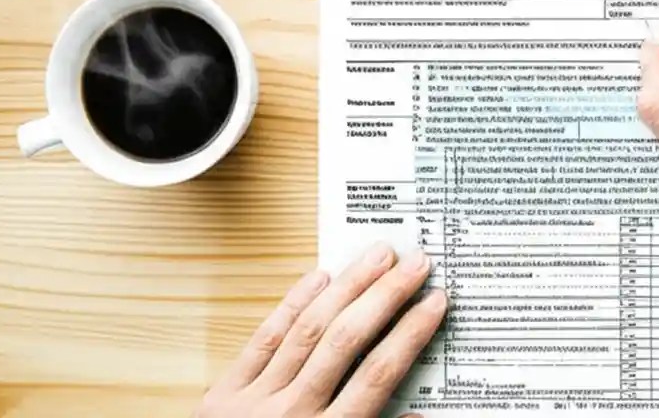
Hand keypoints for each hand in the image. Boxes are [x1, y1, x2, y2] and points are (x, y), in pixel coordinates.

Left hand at [195, 243, 445, 417]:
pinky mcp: (222, 396)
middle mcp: (293, 415)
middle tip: (414, 263)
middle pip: (347, 341)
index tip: (436, 302)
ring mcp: (254, 402)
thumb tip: (425, 417)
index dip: (411, 333)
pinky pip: (263, 340)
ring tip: (376, 256)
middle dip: (385, 296)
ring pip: (308, 329)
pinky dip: (291, 305)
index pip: (380, 374)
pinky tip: (318, 276)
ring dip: (346, 287)